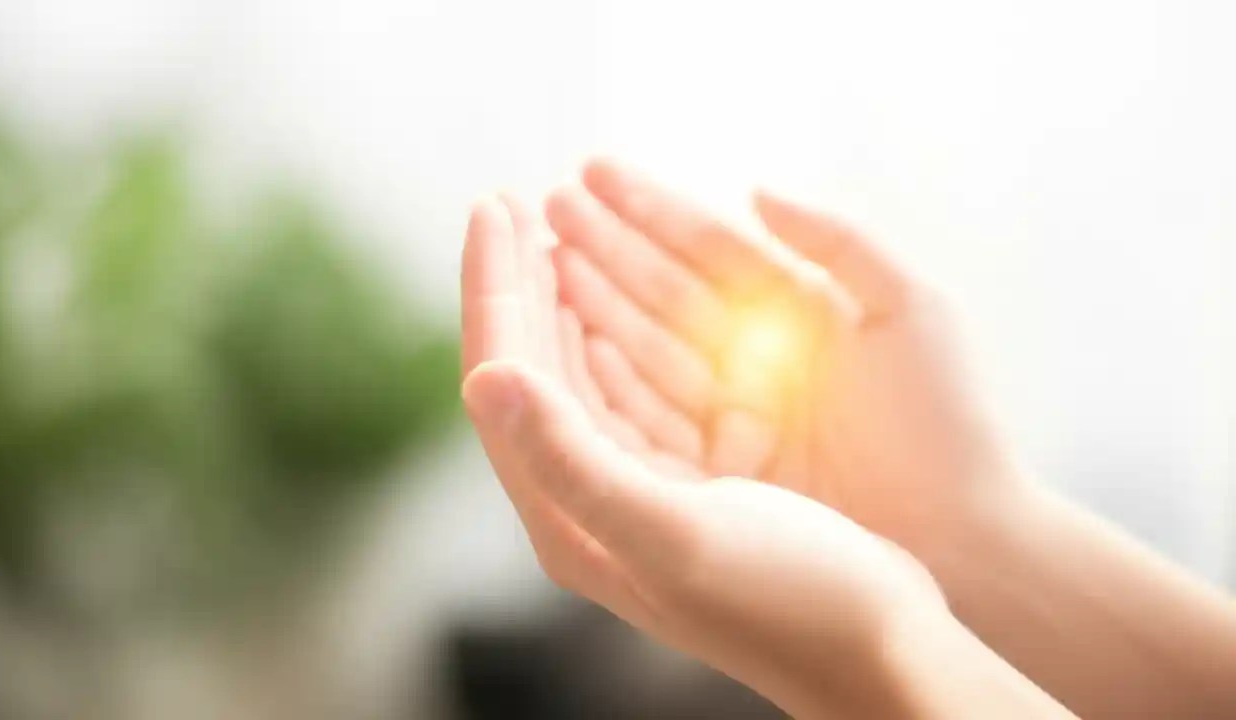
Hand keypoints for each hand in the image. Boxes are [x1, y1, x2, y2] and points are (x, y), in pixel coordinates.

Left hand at [460, 194, 955, 717]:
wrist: (875, 651)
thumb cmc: (787, 600)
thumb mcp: (675, 531)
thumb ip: (570, 458)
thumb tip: (482, 375)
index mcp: (567, 514)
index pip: (503, 376)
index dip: (493, 287)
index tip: (494, 205)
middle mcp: (583, 504)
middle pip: (526, 368)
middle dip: (514, 281)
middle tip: (508, 203)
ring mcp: (628, 492)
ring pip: (570, 375)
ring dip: (556, 300)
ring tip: (546, 234)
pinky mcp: (672, 485)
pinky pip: (618, 394)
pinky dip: (606, 336)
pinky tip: (604, 305)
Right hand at [544, 159, 1017, 549]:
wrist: (968, 545)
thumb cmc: (949, 427)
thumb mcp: (912, 313)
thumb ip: (841, 240)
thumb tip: (759, 188)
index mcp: (801, 309)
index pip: (711, 246)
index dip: (651, 208)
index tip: (593, 172)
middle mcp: (758, 356)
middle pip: (667, 290)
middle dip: (605, 247)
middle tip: (546, 206)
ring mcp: (735, 413)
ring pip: (648, 346)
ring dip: (594, 302)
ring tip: (541, 262)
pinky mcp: (719, 470)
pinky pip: (652, 414)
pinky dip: (610, 377)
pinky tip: (570, 344)